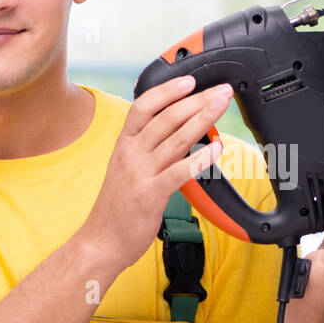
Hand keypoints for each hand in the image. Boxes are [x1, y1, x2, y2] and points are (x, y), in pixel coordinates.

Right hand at [80, 77, 230, 270]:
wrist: (101, 241)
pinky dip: (200, 159)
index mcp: (123, 145)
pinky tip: (217, 150)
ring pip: (176, 139)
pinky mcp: (150, 195)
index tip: (190, 81)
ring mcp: (140, 174)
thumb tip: (177, 130)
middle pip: (166, 118)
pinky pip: (180, 172)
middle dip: (197, 100)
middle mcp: (130, 154)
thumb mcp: (126, 168)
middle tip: (221, 91)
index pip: (143, 106)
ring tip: (221, 107)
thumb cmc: (117, 207)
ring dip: (203, 119)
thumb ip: (147, 148)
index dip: (167, 91)